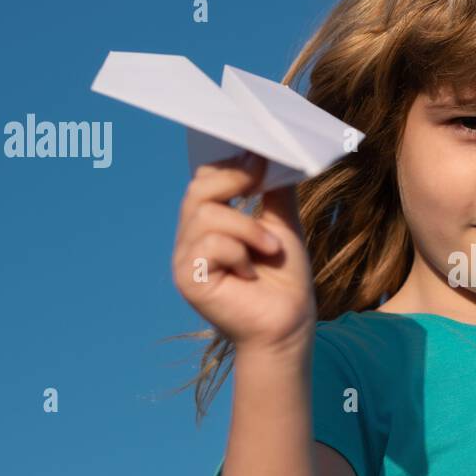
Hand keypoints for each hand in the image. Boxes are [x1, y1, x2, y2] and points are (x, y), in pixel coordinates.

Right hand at [171, 153, 316, 355]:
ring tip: (269, 249)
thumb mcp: (282, 224)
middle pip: (198, 189)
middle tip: (262, 189)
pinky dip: (239, 253)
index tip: (259, 158)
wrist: (289, 323)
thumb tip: (269, 153)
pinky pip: (209, 244)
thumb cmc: (285, 279)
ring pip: (205, 214)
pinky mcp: (187, 278)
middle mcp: (191, 238)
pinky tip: (250, 273)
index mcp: (210, 222)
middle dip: (235, 183)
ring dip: (247, 228)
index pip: (203, 179)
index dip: (229, 165)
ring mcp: (185, 259)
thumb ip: (272, 190)